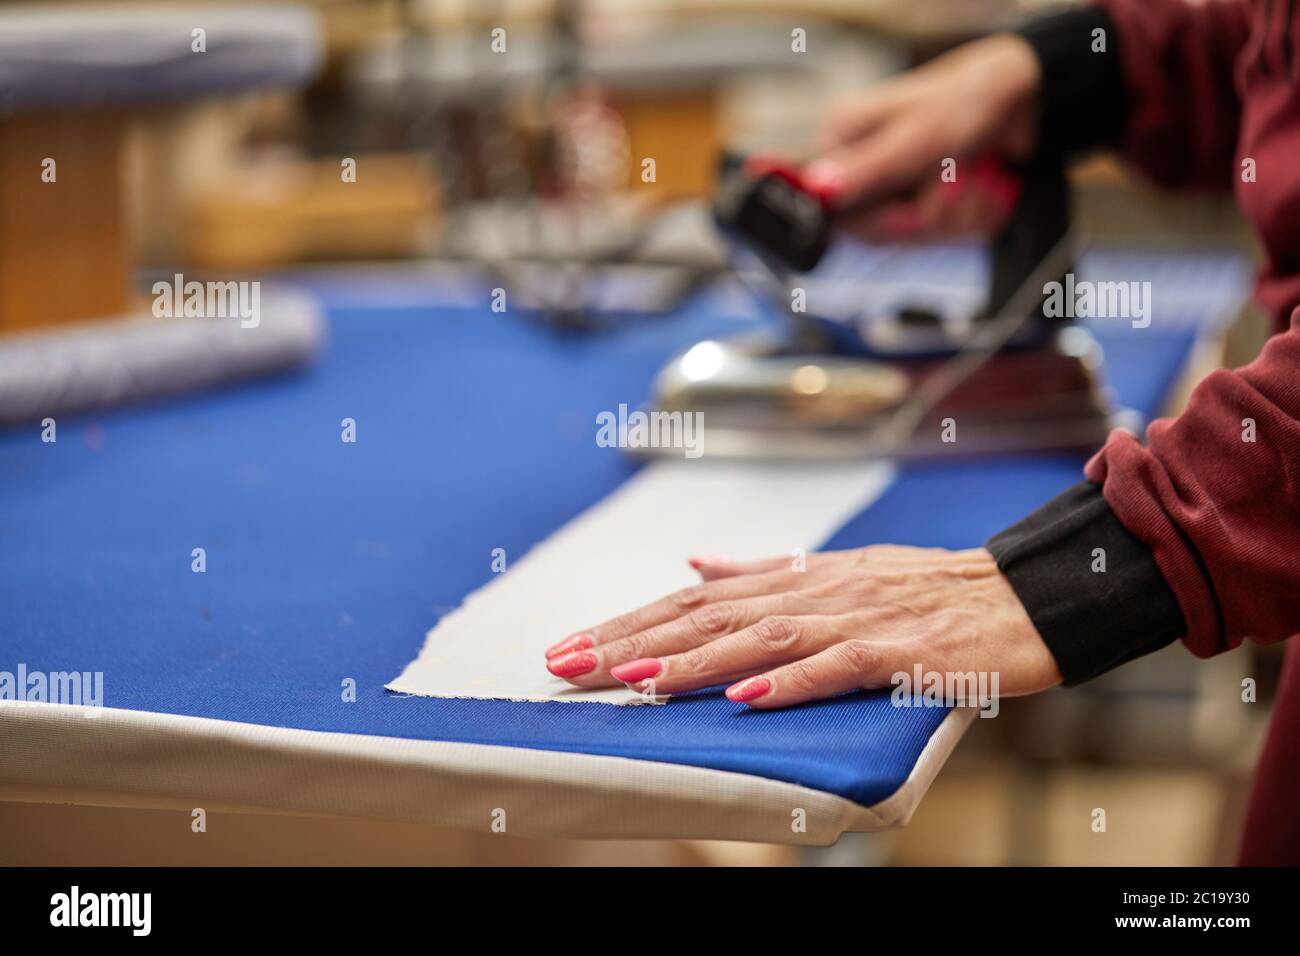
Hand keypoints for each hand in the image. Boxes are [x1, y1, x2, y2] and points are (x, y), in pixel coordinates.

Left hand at [544, 545, 1061, 708]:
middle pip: (708, 615)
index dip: (630, 621)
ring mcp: (857, 618)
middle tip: (566, 664)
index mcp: (798, 578)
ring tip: (633, 677)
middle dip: (633, 640)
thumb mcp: (839, 572)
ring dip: (693, 659)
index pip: (694, 600)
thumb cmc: (930, 592)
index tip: (570, 645)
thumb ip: (766, 572)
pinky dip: (792, 680)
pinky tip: (746, 695)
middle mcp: (815, 592)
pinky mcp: (902, 651)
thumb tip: (699, 565)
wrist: (1023, 596)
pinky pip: (840, 666)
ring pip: (761, 637)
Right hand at [804, 34, 1041, 242]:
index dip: (879, 220)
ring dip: (964, 209)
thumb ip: (866, 168)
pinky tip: (989, 182)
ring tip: (981, 170)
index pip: (835, 214)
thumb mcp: (916, 136)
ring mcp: (897, 192)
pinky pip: (949, 237)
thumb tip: (816, 187)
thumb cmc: (966, 100)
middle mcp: (863, 171)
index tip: (912, 211)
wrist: (1025, 99)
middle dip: (932, 211)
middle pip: (881, 232)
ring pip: (920, 237)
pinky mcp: (930, 208)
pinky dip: (979, 213)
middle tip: (959, 175)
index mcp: (842, 144)